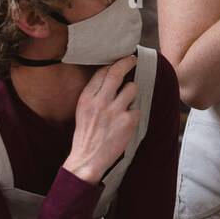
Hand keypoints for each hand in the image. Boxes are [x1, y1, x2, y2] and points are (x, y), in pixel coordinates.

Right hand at [63, 54, 140, 184]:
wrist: (88, 159)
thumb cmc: (86, 135)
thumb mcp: (83, 110)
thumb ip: (94, 94)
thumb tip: (109, 76)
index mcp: (86, 98)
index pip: (102, 73)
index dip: (113, 64)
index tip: (121, 60)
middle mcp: (100, 102)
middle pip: (116, 73)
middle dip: (127, 62)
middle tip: (132, 59)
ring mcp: (114, 111)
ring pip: (132, 88)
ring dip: (131, 93)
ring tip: (125, 105)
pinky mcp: (127, 121)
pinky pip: (137, 109)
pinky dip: (133, 114)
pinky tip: (125, 123)